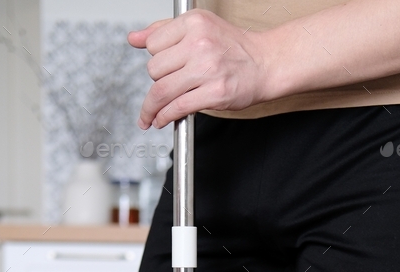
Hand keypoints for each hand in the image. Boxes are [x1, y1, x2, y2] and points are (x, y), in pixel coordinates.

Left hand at [129, 12, 270, 127]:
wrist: (265, 64)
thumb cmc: (234, 48)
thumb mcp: (199, 28)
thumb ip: (164, 31)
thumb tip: (134, 38)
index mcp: (194, 24)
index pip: (153, 44)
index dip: (154, 59)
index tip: (157, 72)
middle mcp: (199, 43)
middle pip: (154, 69)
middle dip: (156, 83)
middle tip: (164, 90)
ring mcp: (207, 69)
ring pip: (161, 90)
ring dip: (151, 108)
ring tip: (150, 115)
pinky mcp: (214, 93)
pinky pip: (178, 107)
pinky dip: (165, 117)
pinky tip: (161, 120)